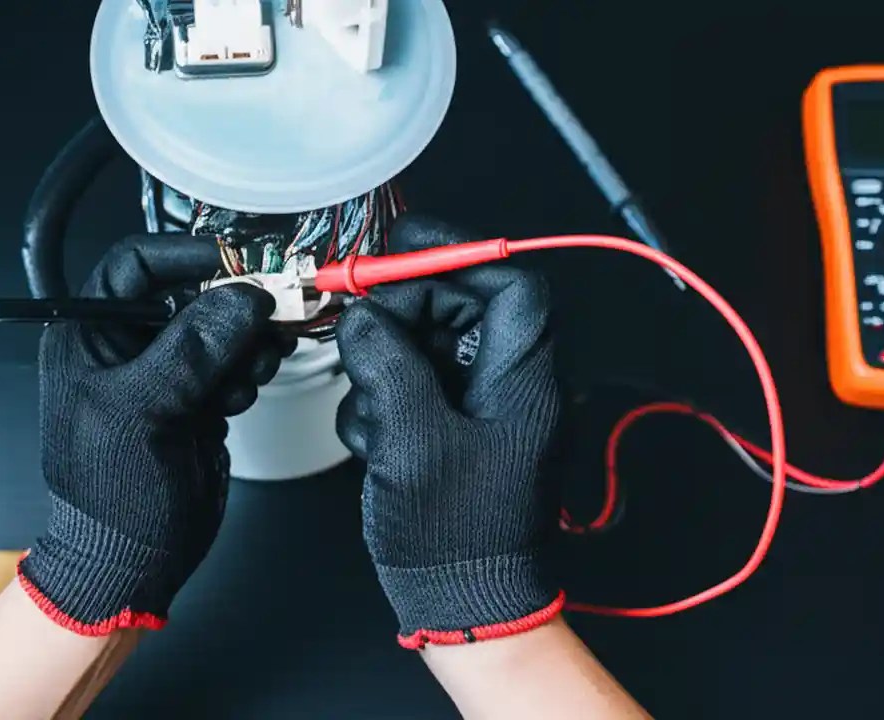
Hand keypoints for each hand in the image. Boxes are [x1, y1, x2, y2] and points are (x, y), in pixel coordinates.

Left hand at [19, 234, 289, 634]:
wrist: (129, 561)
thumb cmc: (105, 491)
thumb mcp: (140, 408)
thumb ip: (190, 348)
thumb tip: (242, 299)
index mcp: (89, 335)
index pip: (135, 263)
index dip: (185, 254)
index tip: (235, 260)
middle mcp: (126, 347)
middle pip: (190, 295)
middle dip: (233, 303)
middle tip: (272, 310)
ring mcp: (164, 377)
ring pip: (220, 330)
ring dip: (247, 341)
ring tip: (257, 362)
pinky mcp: (196, 404)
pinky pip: (232, 366)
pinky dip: (248, 372)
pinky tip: (241, 395)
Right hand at [336, 215, 563, 648]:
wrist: (461, 604)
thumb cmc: (454, 533)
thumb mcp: (413, 439)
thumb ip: (387, 363)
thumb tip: (362, 316)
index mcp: (522, 378)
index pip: (508, 283)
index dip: (457, 254)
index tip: (400, 247)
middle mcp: (508, 384)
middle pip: (458, 307)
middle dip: (402, 315)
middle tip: (362, 336)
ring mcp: (479, 408)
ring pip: (424, 346)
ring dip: (384, 370)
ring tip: (375, 418)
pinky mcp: (451, 431)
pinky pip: (412, 387)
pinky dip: (383, 406)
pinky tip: (377, 447)